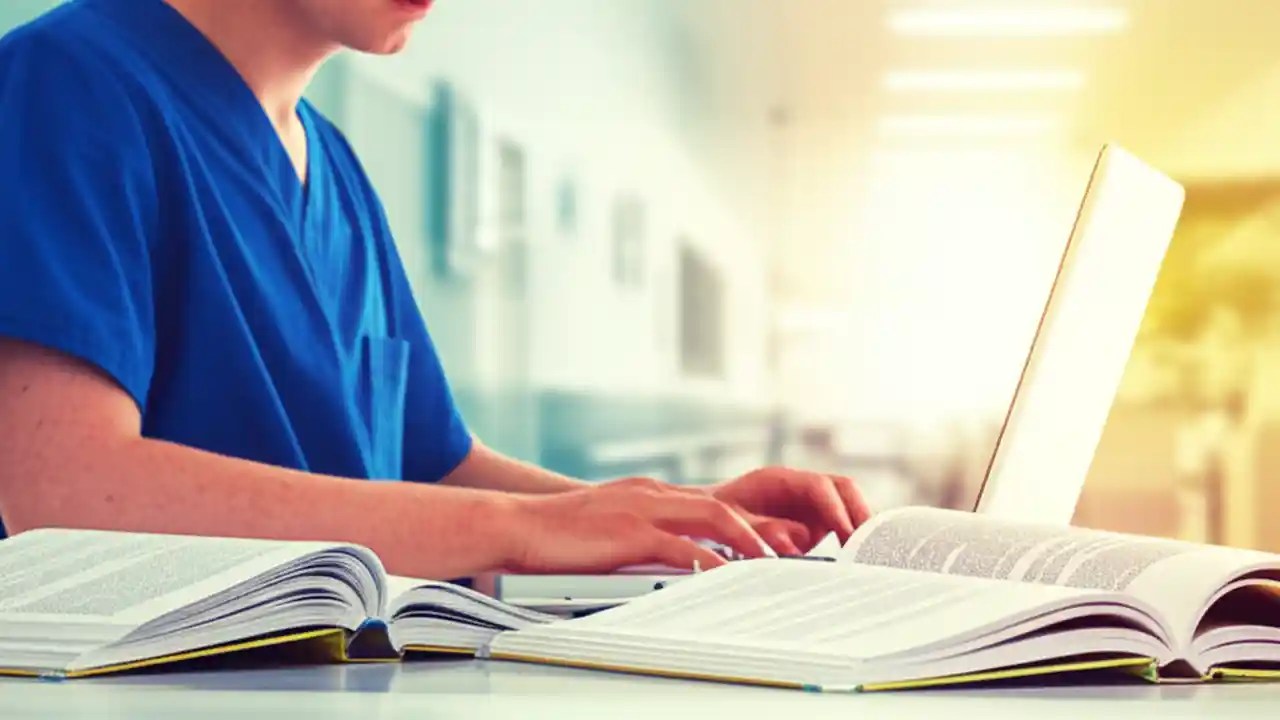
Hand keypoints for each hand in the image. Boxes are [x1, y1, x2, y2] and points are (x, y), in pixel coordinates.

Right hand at [502, 478, 772, 573]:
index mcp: (650, 494)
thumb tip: (669, 560)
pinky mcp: (629, 533)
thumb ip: (641, 536)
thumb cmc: (558, 534)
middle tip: (792, 551)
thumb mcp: (609, 527)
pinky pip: (681, 547)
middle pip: (724, 508)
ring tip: (772, 564)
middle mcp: (653, 496)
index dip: (750, 522)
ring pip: (713, 520)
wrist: (518, 524)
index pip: (713, 504)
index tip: (777, 541)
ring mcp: (643, 511)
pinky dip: (708, 562)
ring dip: (748, 542)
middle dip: (763, 530)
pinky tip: (725, 577)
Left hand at [708, 467, 870, 550]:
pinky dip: (848, 542)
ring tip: (867, 558)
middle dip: (860, 515)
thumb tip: (794, 542)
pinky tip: (854, 564)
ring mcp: (806, 506)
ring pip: (845, 509)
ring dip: (858, 530)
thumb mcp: (729, 522)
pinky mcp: (810, 525)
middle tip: (870, 546)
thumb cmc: (712, 517)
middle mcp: (798, 489)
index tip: (848, 535)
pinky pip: (837, 529)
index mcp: (779, 480)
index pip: (819, 486)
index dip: (836, 509)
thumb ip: (762, 529)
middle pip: (842, 490)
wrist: (702, 520)